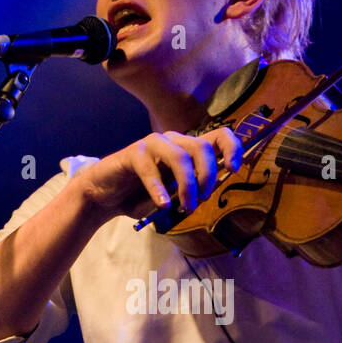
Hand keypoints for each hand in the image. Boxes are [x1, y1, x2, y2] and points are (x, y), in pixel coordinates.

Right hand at [77, 126, 243, 221]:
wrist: (107, 196)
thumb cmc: (144, 195)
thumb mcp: (176, 195)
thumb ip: (194, 190)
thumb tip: (211, 194)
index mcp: (188, 148)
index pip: (219, 136)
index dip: (232, 148)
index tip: (234, 169)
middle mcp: (174, 141)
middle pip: (202, 147)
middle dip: (207, 177)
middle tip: (200, 200)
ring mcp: (153, 145)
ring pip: (180, 157)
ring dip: (187, 185)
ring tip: (184, 207)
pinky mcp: (133, 154)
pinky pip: (150, 168)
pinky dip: (159, 189)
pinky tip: (162, 204)